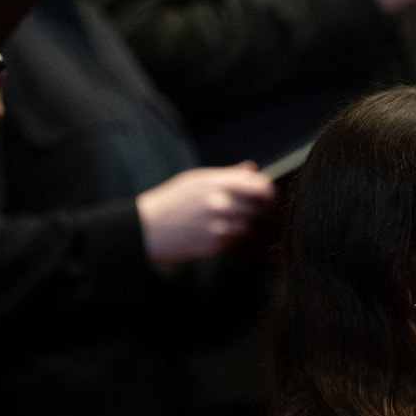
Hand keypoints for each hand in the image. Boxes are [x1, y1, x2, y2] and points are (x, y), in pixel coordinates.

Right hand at [136, 163, 275, 263]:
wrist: (148, 228)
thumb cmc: (172, 200)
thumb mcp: (196, 179)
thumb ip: (228, 175)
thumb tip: (252, 170)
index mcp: (218, 183)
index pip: (261, 187)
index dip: (267, 192)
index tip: (264, 196)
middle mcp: (221, 204)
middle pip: (258, 208)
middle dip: (253, 209)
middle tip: (240, 209)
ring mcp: (219, 226)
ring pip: (248, 226)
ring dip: (240, 225)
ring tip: (219, 221)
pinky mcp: (215, 245)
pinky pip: (235, 241)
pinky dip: (228, 238)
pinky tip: (210, 231)